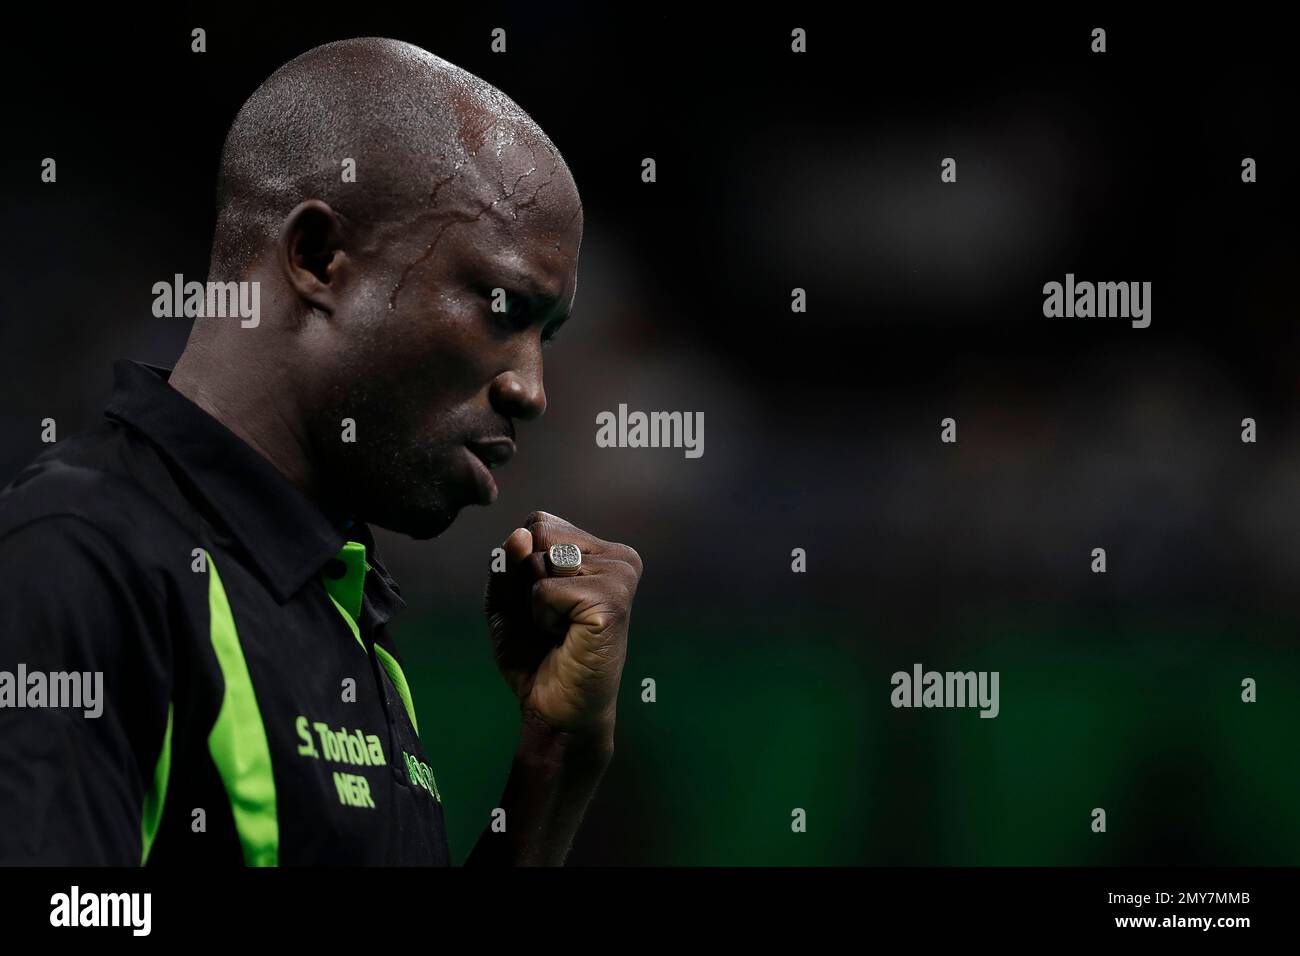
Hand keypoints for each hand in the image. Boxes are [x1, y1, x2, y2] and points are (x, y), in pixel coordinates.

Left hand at [484, 511, 641, 735]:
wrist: (555, 707)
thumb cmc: (534, 653)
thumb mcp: (507, 599)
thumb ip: (508, 563)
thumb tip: (522, 535)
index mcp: (600, 549)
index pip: (538, 522)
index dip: (522, 563)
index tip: (542, 602)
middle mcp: (618, 556)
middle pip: (539, 532)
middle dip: (526, 578)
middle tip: (551, 618)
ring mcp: (620, 575)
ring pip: (540, 559)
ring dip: (534, 601)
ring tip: (560, 628)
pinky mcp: (612, 600)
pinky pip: (545, 590)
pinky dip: (542, 617)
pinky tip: (567, 637)